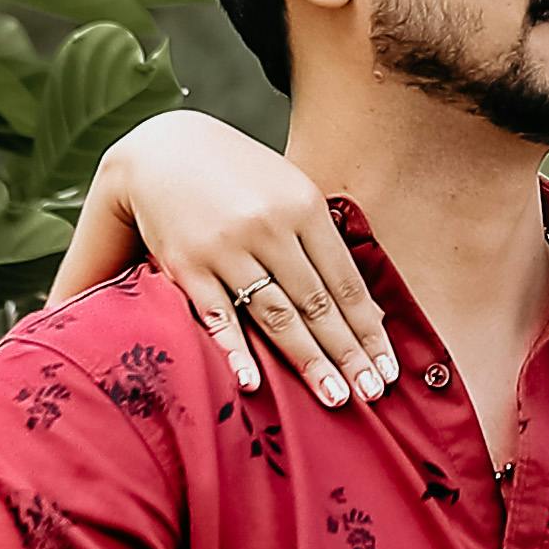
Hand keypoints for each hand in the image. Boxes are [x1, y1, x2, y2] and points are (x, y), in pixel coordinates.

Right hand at [112, 111, 397, 402]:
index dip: (368, 330)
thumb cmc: (237, 178)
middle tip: (371, 395)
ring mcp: (228, 248)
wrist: (161, 151)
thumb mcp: (288, 193)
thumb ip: (322, 246)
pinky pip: (217, 315)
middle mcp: (269, 227)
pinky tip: (255, 382)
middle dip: (347, 354)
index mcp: (303, 206)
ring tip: (334, 397)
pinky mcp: (186, 265)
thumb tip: (366, 310)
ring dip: (308, 360)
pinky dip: (236, 351)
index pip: (345, 282)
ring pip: (276, 314)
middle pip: (317, 304)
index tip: (387, 369)